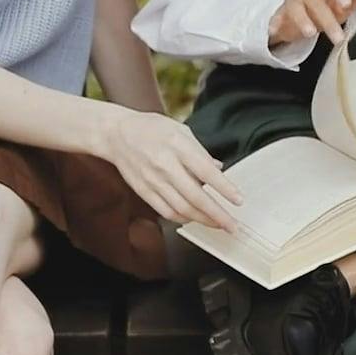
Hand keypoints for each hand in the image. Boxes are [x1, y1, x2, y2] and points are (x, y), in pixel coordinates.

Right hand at [102, 107, 242, 231]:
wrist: (117, 134)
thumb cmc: (152, 129)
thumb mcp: (180, 130)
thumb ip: (200, 151)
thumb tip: (219, 168)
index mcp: (177, 145)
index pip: (206, 171)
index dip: (224, 188)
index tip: (238, 200)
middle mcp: (165, 164)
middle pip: (195, 196)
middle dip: (217, 214)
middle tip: (232, 225)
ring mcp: (153, 180)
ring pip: (182, 208)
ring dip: (202, 220)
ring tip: (218, 224)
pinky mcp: (144, 191)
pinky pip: (166, 211)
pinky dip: (183, 219)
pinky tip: (194, 218)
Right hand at [268, 0, 355, 48]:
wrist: (303, 18)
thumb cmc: (326, 8)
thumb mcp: (343, 5)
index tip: (346, 4)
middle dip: (327, 19)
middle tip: (338, 37)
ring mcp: (292, 0)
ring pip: (295, 6)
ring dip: (302, 19)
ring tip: (310, 33)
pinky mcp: (280, 14)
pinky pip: (276, 17)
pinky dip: (275, 23)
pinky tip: (275, 31)